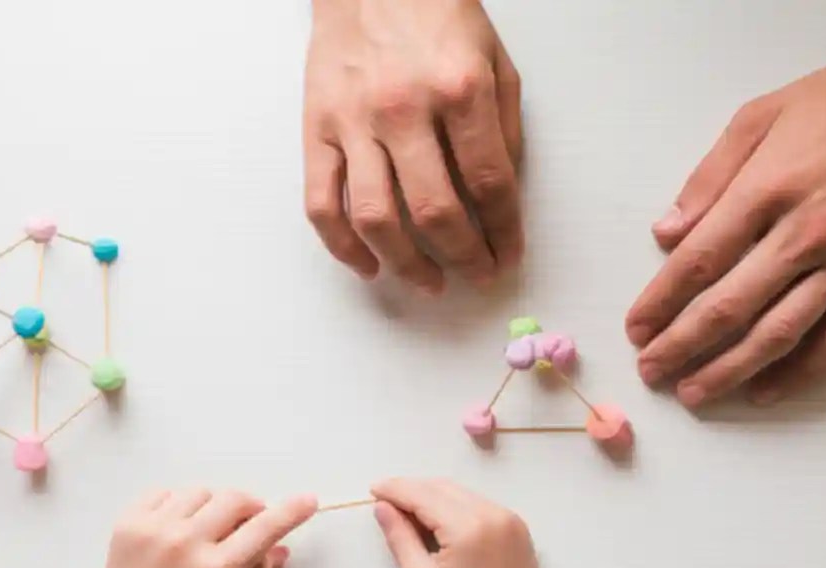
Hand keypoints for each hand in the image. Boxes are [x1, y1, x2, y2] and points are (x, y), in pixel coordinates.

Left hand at [0, 489, 316, 567]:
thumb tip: (279, 546)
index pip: (265, 528)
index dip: (291, 512)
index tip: (307, 501)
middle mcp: (186, 543)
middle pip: (235, 499)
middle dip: (249, 507)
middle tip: (248, 523)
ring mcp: (155, 528)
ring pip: (201, 491)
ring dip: (212, 506)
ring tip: (205, 530)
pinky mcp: (130, 520)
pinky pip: (166, 492)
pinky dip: (177, 504)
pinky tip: (176, 526)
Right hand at [304, 0, 522, 293]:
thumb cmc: (434, 13)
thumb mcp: (494, 59)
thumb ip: (503, 129)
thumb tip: (501, 197)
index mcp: (458, 89)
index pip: (490, 184)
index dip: (505, 231)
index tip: (510, 253)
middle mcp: (404, 109)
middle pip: (437, 212)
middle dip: (465, 257)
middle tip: (477, 274)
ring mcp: (353, 122)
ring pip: (378, 219)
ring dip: (407, 265)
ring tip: (428, 282)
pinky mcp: (316, 128)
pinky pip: (322, 204)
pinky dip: (343, 247)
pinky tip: (368, 265)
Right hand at [371, 479, 592, 567]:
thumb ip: (400, 538)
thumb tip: (382, 507)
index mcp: (468, 527)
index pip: (423, 495)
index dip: (395, 489)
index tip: (373, 490)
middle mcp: (492, 514)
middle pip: (442, 487)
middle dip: (412, 489)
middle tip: (386, 500)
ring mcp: (509, 518)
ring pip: (461, 493)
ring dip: (433, 495)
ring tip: (408, 511)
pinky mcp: (517, 527)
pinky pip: (479, 504)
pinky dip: (455, 505)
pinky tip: (439, 520)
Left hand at [626, 0, 825, 407]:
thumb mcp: (762, 114)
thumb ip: (708, 177)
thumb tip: (665, 231)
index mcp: (768, 188)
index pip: (698, 261)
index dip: (660, 302)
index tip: (636, 328)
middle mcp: (808, 232)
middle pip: (729, 307)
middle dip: (681, 346)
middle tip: (651, 371)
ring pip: (779, 334)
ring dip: (729, 371)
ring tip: (694, 393)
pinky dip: (800, 373)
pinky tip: (766, 391)